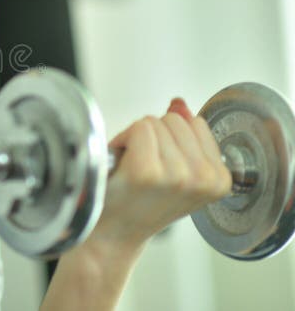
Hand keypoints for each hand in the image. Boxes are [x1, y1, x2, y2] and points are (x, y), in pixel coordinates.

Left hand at [84, 98, 232, 252]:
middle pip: (175, 119)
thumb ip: (183, 133)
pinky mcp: (148, 171)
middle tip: (143, 166)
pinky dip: (125, 138)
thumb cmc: (139, 199)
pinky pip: (141, 127)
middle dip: (155, 135)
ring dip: (137, 138)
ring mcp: (176, 176)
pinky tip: (122, 165)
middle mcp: (203, 179)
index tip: (163, 164)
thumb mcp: (176, 167)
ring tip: (132, 167)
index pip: (195, 123)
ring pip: (156, 122)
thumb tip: (180, 103)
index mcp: (220, 179)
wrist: (114, 231)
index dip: (172, 137)